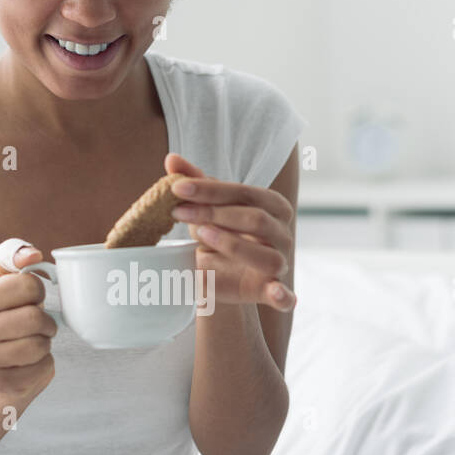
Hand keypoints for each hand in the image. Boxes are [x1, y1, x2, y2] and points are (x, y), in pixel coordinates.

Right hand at [0, 241, 56, 401]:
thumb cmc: (4, 321)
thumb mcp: (3, 287)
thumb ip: (14, 260)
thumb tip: (33, 256)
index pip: (28, 284)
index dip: (37, 292)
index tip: (28, 301)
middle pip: (35, 317)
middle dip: (45, 321)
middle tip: (38, 326)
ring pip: (39, 345)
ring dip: (45, 343)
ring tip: (32, 342)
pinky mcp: (2, 384)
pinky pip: (43, 368)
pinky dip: (44, 364)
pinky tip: (28, 363)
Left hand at [165, 153, 295, 310]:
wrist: (220, 270)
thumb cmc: (218, 230)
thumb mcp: (205, 206)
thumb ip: (193, 182)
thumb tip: (171, 159)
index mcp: (272, 205)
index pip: (245, 192)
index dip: (211, 190)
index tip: (177, 188)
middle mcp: (282, 232)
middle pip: (256, 219)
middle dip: (215, 214)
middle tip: (179, 212)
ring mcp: (280, 262)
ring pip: (266, 255)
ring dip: (234, 245)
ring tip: (200, 236)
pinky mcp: (272, 290)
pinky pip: (283, 295)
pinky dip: (282, 295)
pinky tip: (275, 294)